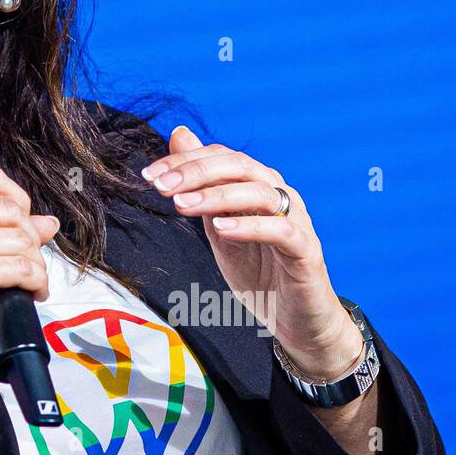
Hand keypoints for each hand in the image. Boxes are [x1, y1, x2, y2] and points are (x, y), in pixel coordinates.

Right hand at [0, 165, 57, 438]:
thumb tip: (48, 222)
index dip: (16, 199)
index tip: (22, 223)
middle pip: (10, 209)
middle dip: (30, 238)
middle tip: (27, 263)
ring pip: (22, 239)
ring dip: (36, 264)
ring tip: (28, 283)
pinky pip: (23, 267)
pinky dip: (37, 282)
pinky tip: (30, 294)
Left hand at [142, 125, 363, 380]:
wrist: (294, 320)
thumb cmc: (259, 271)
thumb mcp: (218, 223)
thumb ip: (202, 184)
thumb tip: (179, 134)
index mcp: (257, 185)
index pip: (221, 157)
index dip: (184, 161)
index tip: (149, 174)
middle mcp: (280, 195)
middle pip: (240, 166)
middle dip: (195, 172)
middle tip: (161, 185)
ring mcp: (297, 221)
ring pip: (260, 193)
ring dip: (217, 196)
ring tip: (182, 205)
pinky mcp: (307, 251)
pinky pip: (281, 230)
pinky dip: (250, 226)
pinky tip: (221, 229)